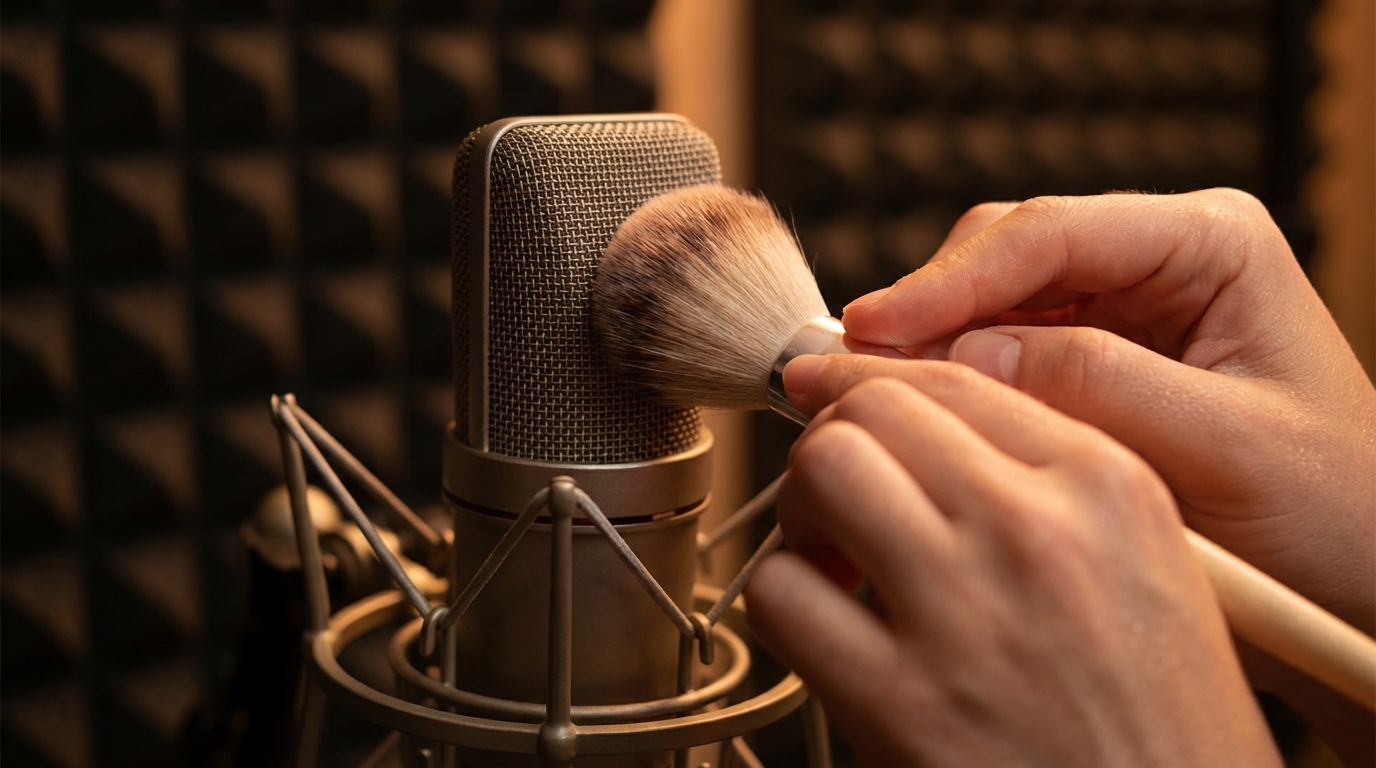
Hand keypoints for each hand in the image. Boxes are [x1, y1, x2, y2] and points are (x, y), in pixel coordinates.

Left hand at [746, 358, 1279, 766]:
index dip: (874, 380)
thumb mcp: (1154, 572)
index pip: (955, 377)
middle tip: (841, 500)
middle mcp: (1034, 531)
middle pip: (874, 408)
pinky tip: (825, 631)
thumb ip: (1051, 488)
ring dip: (802, 509)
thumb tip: (929, 436)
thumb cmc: (1164, 728)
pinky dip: (784, 601)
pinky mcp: (898, 701)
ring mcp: (962, 611)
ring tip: (832, 559)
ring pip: (823, 471)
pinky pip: (783, 593)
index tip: (836, 397)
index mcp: (1107, 489)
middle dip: (834, 441)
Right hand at [841, 190, 1375, 636]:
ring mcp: (1118, 311)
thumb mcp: (1224, 449)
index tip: (874, 326)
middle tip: (850, 371)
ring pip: (988, 303)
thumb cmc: (1334, 512)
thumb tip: (960, 357)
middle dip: (927, 310)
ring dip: (930, 349)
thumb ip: (1096, 389)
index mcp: (1210, 243)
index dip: (950, 278)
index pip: (1050, 232)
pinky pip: (998, 355)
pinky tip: (920, 418)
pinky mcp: (1090, 363)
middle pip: (1003, 255)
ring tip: (870, 400)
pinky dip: (953, 385)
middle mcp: (1156, 262)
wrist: (1362, 578)